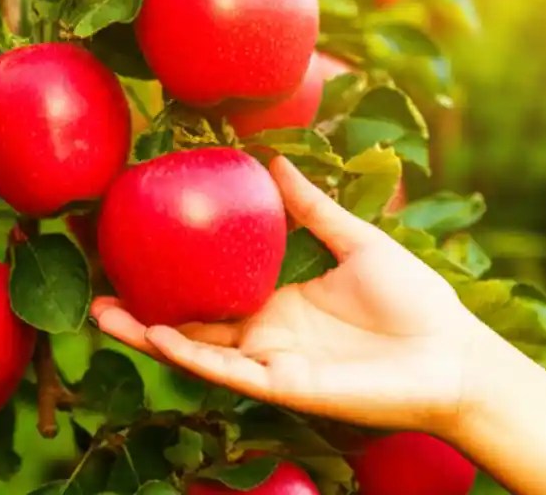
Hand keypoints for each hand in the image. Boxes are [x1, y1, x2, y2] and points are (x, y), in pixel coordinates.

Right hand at [91, 156, 486, 434]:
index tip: (128, 243)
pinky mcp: (285, 386)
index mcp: (277, 300)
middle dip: (138, 308)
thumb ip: (312, 206)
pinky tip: (156, 334)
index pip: (209, 287)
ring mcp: (270, 362)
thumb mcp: (355, 239)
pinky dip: (191, 355)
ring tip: (101, 312)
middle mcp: (264, 333)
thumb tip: (274, 159)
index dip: (169, 271)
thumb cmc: (414, 300)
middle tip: (92, 283)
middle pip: (187, 321)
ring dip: (148, 334)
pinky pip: (228, 372)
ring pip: (195, 350)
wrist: (452, 354)